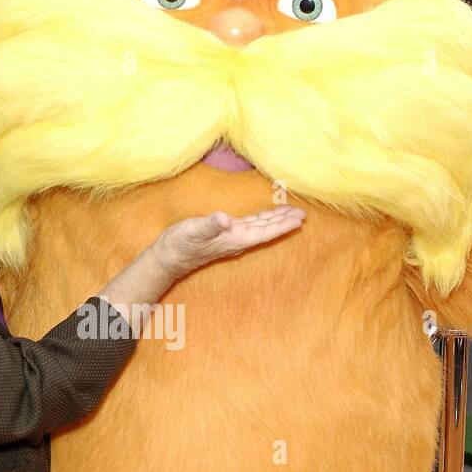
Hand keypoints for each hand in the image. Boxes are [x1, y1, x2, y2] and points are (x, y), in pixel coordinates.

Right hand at [156, 206, 305, 278]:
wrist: (168, 258)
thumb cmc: (179, 244)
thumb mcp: (193, 231)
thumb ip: (210, 225)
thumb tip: (225, 218)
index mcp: (234, 238)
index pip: (264, 232)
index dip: (282, 225)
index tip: (299, 220)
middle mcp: (237, 239)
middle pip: (266, 230)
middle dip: (284, 222)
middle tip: (304, 214)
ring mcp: (232, 237)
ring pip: (260, 227)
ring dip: (275, 220)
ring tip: (292, 213)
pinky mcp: (225, 233)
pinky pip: (250, 225)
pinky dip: (262, 220)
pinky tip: (267, 216)